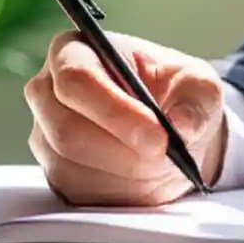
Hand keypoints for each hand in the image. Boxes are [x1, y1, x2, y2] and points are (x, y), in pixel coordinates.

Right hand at [24, 32, 226, 205]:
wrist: (168, 131)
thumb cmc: (175, 94)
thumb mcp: (199, 86)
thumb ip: (195, 100)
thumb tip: (182, 123)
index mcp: (74, 51)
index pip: (75, 79)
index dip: (114, 111)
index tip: (158, 135)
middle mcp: (48, 91)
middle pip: (66, 128)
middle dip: (122, 149)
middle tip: (165, 154)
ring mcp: (45, 133)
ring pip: (72, 164)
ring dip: (124, 171)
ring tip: (159, 162)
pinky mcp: (54, 171)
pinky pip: (76, 190)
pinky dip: (116, 191)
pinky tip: (141, 176)